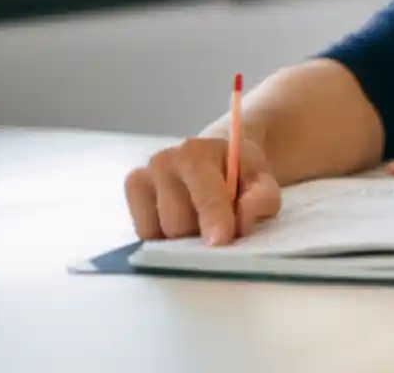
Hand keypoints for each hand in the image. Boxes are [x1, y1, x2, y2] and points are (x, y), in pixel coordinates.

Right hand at [124, 137, 280, 245]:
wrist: (217, 157)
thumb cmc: (240, 173)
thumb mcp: (261, 182)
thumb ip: (260, 199)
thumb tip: (242, 220)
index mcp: (199, 153)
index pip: (204, 194)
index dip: (214, 218)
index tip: (220, 240)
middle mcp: (165, 160)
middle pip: (178, 222)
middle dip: (201, 232)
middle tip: (218, 224)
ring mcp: (143, 175)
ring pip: (160, 232)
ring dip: (184, 237)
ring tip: (200, 218)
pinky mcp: (132, 191)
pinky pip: (145, 233)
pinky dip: (165, 237)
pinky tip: (182, 219)